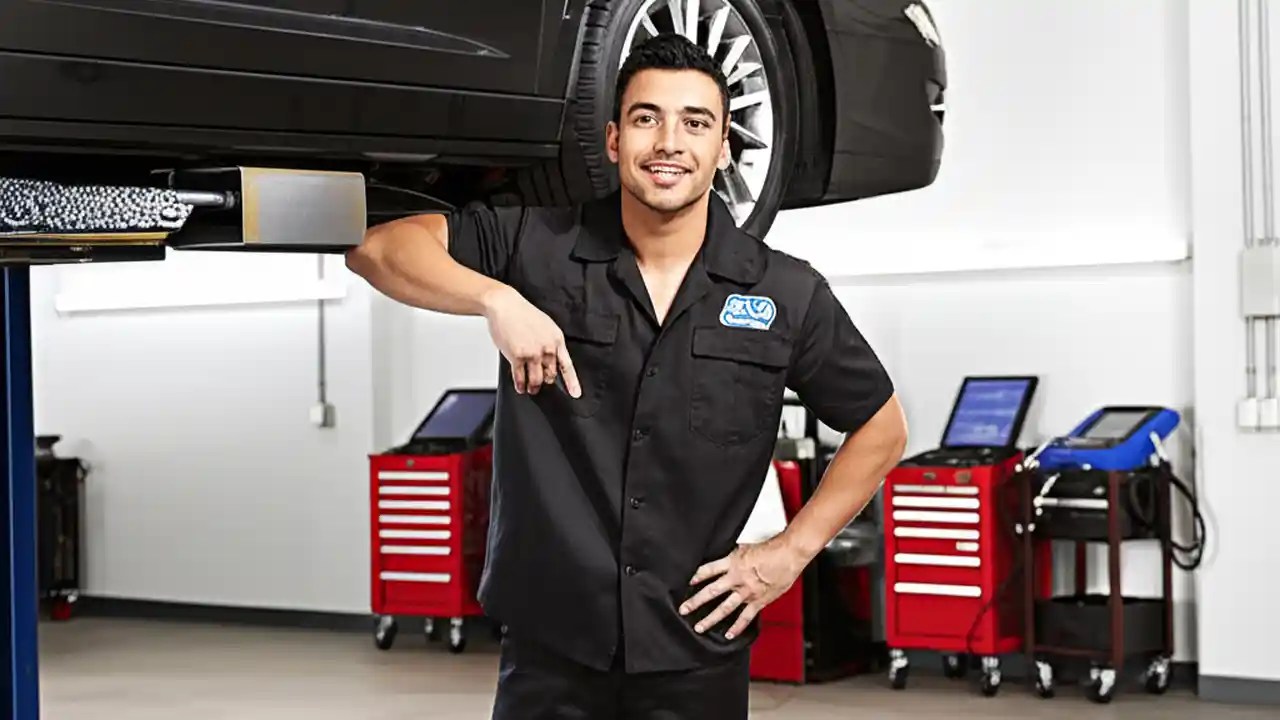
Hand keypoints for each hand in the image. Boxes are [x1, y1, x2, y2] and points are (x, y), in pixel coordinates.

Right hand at [482, 286, 580, 396]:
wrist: (505, 305)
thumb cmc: (523, 314)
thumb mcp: (546, 326)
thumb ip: (550, 343)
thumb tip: (550, 360)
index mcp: (557, 340)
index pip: (567, 366)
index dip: (572, 382)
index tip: (575, 394)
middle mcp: (547, 348)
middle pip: (550, 375)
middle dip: (545, 381)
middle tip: (541, 383)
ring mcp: (532, 353)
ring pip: (536, 380)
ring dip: (533, 387)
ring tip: (531, 389)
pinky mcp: (517, 357)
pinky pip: (520, 378)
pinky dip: (520, 385)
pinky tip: (520, 386)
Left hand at [679, 536, 808, 639]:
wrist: (789, 554)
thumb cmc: (772, 547)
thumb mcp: (747, 546)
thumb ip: (736, 555)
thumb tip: (728, 556)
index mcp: (732, 562)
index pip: (708, 570)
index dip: (696, 576)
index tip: (687, 582)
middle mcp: (737, 578)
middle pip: (711, 591)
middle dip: (695, 602)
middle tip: (684, 609)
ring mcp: (747, 592)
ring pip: (724, 608)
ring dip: (710, 618)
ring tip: (699, 627)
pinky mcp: (759, 601)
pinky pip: (745, 617)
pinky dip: (736, 627)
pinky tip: (728, 634)